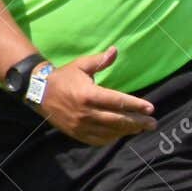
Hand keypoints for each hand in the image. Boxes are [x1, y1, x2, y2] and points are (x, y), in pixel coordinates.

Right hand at [37, 48, 155, 144]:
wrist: (39, 93)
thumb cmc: (64, 77)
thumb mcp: (81, 66)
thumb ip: (100, 61)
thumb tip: (115, 50)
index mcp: (88, 94)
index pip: (117, 101)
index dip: (135, 105)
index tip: (151, 108)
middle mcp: (86, 113)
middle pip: (118, 120)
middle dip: (138, 122)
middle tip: (153, 123)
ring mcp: (82, 126)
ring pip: (112, 132)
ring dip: (129, 131)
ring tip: (142, 128)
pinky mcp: (79, 135)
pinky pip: (101, 140)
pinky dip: (114, 137)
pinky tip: (124, 133)